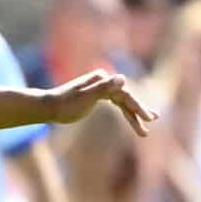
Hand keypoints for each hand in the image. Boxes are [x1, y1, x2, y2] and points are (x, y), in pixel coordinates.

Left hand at [42, 70, 157, 135]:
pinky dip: (123, 110)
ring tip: (146, 123)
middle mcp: (102, 81)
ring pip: (121, 101)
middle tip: (153, 119)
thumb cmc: (65, 104)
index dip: (138, 107)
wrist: (47, 106)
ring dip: (133, 112)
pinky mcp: (95, 95)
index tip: (148, 119)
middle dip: (139, 110)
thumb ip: (103, 88)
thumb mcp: (85, 97)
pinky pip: (114, 103)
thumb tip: (122, 79)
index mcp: (102, 80)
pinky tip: (131, 116)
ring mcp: (99, 88)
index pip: (125, 94)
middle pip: (125, 97)